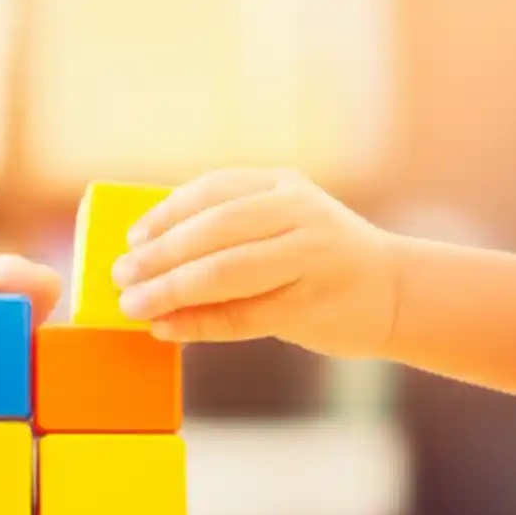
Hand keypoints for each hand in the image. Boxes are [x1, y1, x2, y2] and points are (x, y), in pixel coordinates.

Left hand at [111, 168, 400, 358]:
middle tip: (122, 277)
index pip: (212, 191)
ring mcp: (309, 259)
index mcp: (283, 186)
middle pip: (213, 232)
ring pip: (225, 273)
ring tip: (134, 306)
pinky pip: (242, 316)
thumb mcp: (282, 223)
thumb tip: (149, 254)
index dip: (165, 215)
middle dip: (160, 257)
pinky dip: (198, 324)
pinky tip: (168, 328)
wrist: (393, 293)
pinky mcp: (310, 305)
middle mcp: (298, 214)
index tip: (132, 239)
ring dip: (171, 291)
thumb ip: (229, 229)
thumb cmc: (318, 260)